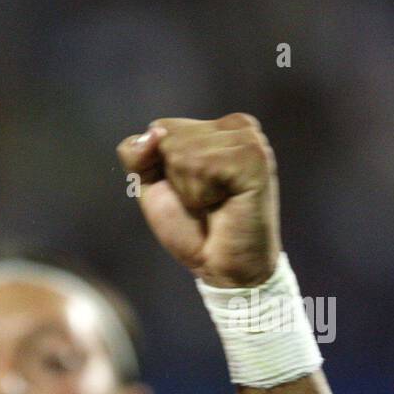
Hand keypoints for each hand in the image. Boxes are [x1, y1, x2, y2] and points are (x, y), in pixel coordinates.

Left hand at [117, 113, 280, 287]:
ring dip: (190, 190)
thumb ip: (137, 155)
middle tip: (204, 201)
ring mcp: (250, 141)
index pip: (159, 128)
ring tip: (215, 203)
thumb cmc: (191, 228)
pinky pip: (203, 166)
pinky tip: (224, 203)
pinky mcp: (257, 160)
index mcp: (216, 127)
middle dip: (175, 178)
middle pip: (169, 138)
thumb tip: (153, 132)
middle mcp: (236, 126)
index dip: (160, 168)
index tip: (189, 190)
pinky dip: (202, 195)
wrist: (221, 266)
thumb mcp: (151, 187)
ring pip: (183, 152)